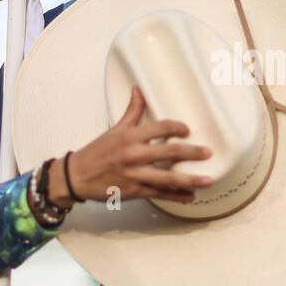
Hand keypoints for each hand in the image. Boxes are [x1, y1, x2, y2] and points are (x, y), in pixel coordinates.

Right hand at [54, 86, 215, 204]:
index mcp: (130, 137)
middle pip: (170, 152)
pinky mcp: (135, 191)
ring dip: (190, 180)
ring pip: (168, 178)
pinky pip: (160, 194)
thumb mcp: (115, 129)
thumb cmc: (97, 152)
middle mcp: (134, 155)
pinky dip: (176, 196)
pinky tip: (190, 196)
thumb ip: (132, 111)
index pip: (160, 128)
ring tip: (208, 180)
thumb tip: (138, 89)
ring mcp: (135, 175)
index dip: (177, 128)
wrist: (77, 176)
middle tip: (208, 153)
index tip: (187, 131)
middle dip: (192, 153)